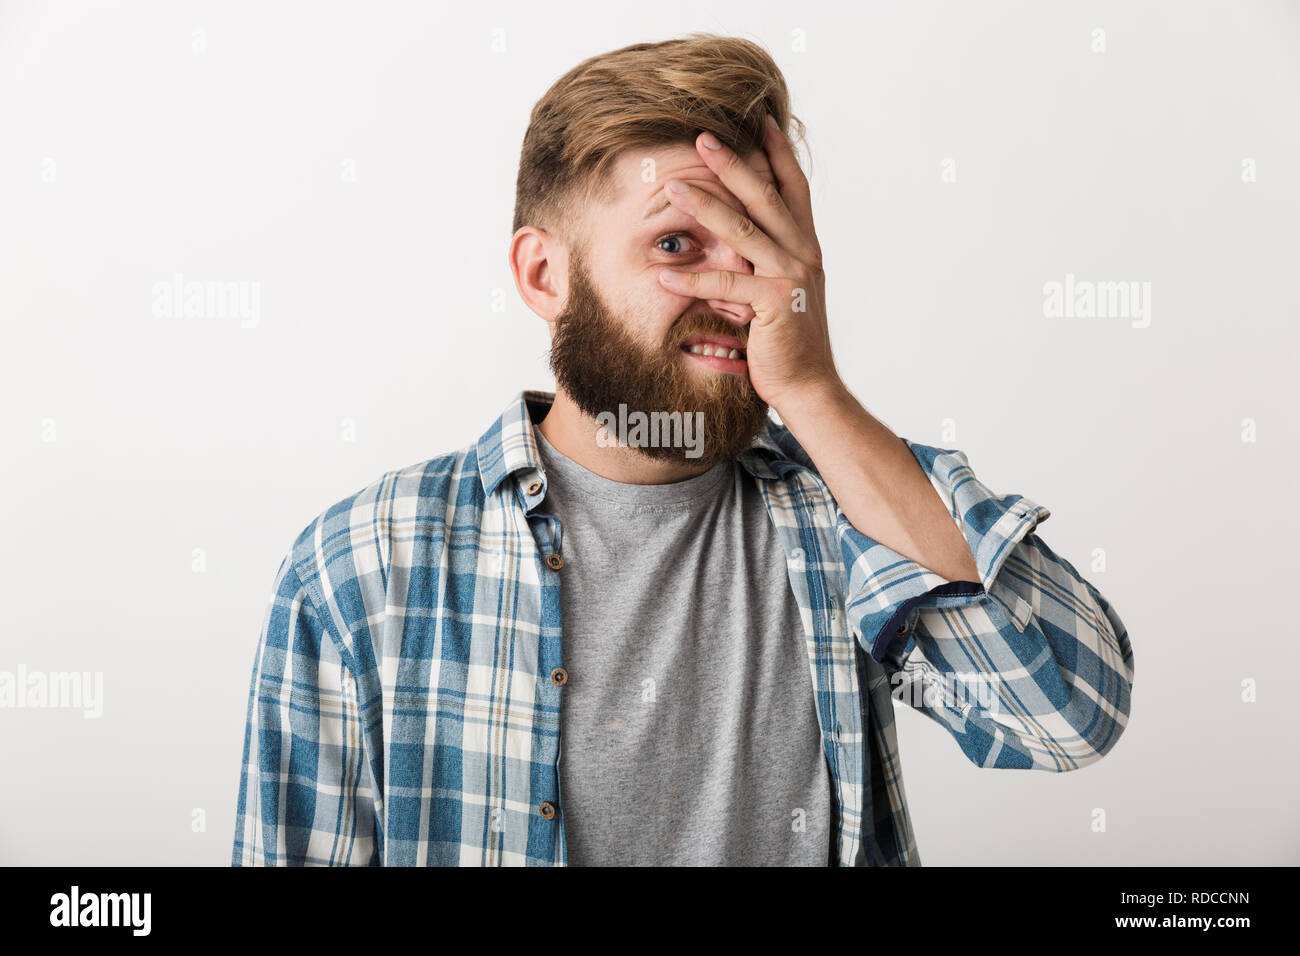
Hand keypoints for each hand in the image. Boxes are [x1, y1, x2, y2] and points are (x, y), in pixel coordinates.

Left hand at [657, 115, 840, 414]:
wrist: (808, 385)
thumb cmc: (787, 343)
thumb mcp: (778, 293)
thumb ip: (765, 261)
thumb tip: (737, 240)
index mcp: (805, 247)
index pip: (793, 188)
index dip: (778, 153)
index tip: (760, 120)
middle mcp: (803, 254)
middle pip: (766, 196)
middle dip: (734, 163)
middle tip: (702, 136)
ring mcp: (791, 277)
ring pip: (744, 231)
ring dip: (706, 206)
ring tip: (674, 185)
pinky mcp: (775, 305)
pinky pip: (728, 285)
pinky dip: (695, 281)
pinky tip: (665, 276)